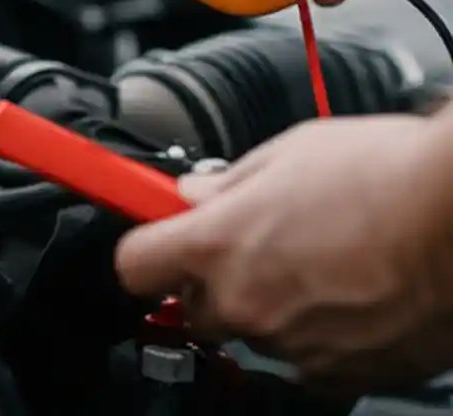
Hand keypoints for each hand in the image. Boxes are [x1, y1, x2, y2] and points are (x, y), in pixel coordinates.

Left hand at [115, 115, 452, 392]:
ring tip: (323, 260)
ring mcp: (292, 344)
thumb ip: (229, 183)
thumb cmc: (391, 176)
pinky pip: (306, 359)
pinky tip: (350, 294)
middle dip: (211, 278)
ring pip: (253, 331)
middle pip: (192, 306)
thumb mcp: (290, 152)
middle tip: (255, 245)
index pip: (133, 265)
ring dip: (271, 303)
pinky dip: (318, 334)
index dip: (145, 248)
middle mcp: (245, 302)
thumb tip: (196, 192)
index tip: (157, 238)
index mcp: (218, 245)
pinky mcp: (341, 373)